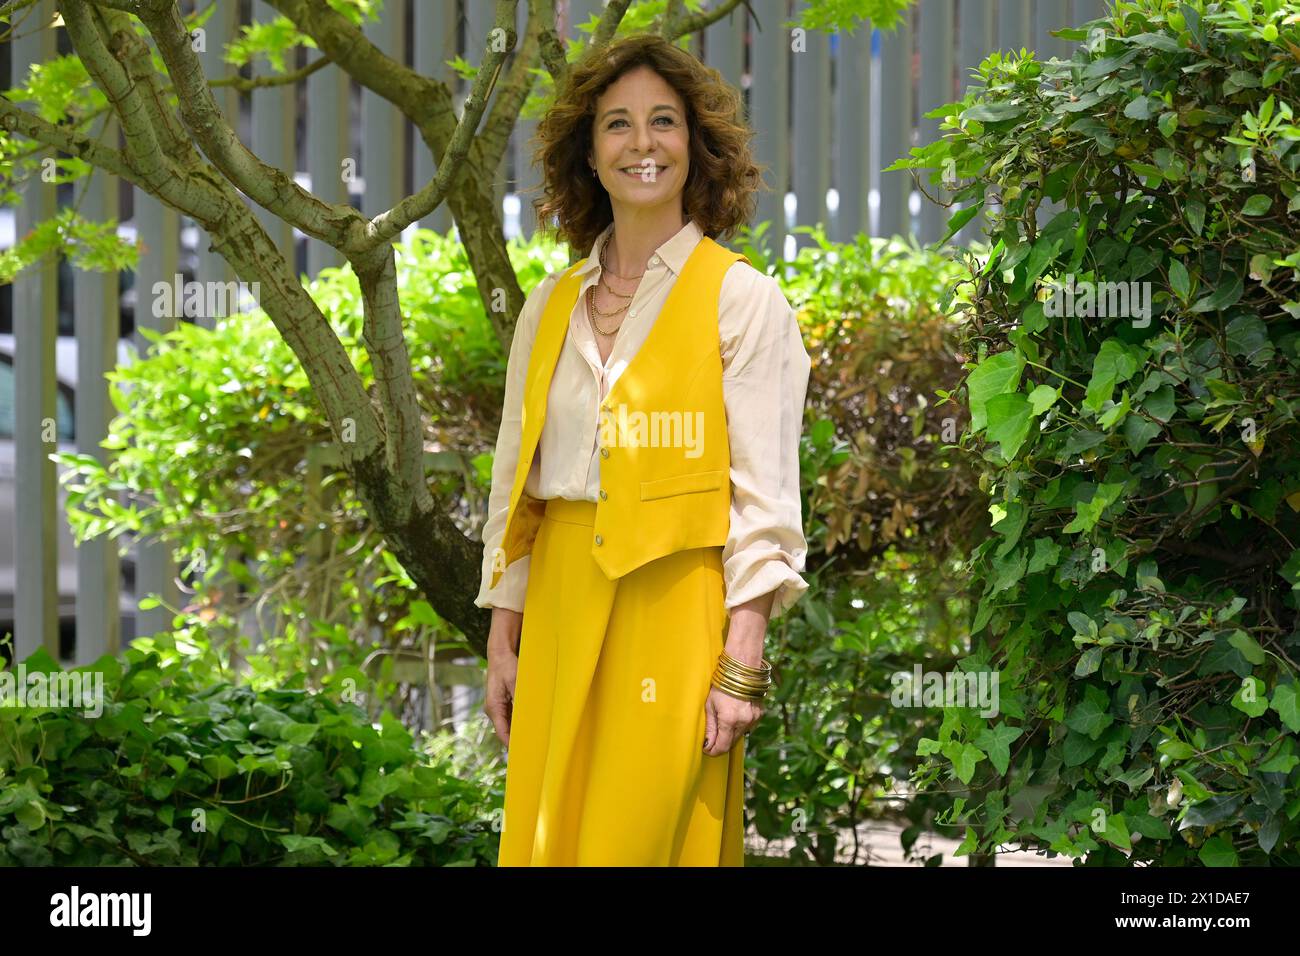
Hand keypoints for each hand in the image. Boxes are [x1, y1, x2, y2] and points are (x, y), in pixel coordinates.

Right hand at [483, 608, 522, 747]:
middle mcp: (494, 710)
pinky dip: (521, 721)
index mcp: (494, 707)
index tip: (525, 755)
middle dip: (520, 740)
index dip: (513, 746)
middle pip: (507, 731)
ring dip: (521, 730)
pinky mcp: (504, 702)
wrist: (500, 652)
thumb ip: (522, 699)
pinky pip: (512, 717)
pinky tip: (534, 724)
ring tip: (537, 740)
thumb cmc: (507, 665)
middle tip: (535, 750)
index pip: (503, 734)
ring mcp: (498, 707)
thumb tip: (530, 716)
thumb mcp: (517, 681)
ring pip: (510, 725)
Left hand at [702, 685, 762, 755]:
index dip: (714, 751)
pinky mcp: (760, 714)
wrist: (741, 670)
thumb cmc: (722, 685)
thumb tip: (708, 745)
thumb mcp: (710, 705)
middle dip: (721, 743)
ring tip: (722, 723)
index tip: (707, 749)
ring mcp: (754, 719)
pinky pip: (748, 727)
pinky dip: (740, 726)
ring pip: (740, 735)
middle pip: (732, 743)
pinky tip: (734, 715)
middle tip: (711, 739)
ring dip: (731, 734)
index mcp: (729, 720)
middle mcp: (744, 722)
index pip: (723, 746)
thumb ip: (710, 727)